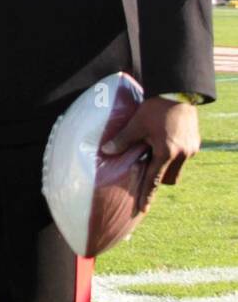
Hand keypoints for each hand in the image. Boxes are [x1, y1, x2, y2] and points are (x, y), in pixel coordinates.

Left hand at [101, 96, 200, 213]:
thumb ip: (122, 140)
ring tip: (156, 155)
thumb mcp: (137, 124)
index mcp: (166, 153)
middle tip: (147, 170)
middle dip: (158, 179)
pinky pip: (183, 158)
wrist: (179, 92)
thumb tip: (106, 150)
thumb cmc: (156, 107)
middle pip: (168, 179)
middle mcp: (181, 154)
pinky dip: (174, 157)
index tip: (143, 209)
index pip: (154, 181)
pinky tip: (166, 144)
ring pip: (177, 170)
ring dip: (166, 168)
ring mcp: (191, 149)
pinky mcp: (195, 143)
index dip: (147, 195)